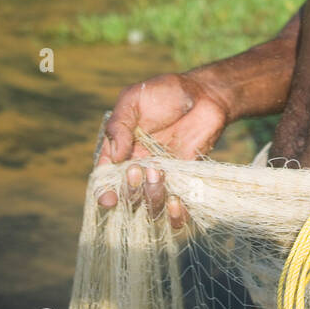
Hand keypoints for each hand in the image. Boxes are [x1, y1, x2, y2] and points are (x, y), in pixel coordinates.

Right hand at [96, 70, 230, 228]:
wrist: (204, 94)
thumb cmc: (166, 92)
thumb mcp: (134, 99)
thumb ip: (119, 124)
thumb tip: (113, 157)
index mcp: (120, 150)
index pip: (106, 178)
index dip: (104, 192)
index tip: (109, 199)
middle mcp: (139, 168)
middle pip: (127, 196)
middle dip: (130, 189)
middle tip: (141, 167)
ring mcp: (163, 177)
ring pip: (151, 206)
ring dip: (151, 197)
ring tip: (159, 171)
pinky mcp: (185, 182)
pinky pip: (178, 212)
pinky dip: (175, 216)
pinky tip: (176, 203)